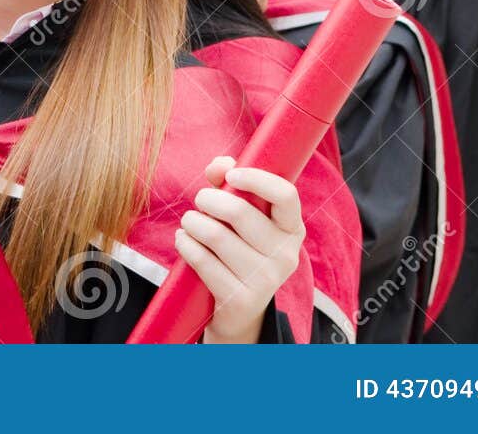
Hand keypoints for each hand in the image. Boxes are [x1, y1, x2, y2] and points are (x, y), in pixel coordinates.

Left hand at [173, 156, 304, 343]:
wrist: (239, 310)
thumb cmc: (239, 247)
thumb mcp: (242, 215)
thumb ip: (230, 181)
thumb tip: (218, 166)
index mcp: (292, 228)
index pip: (286, 195)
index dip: (257, 178)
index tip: (231, 174)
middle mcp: (285, 255)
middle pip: (239, 212)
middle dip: (208, 200)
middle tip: (200, 201)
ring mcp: (265, 280)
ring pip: (216, 235)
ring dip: (192, 222)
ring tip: (189, 223)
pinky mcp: (241, 299)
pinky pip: (202, 260)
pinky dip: (186, 244)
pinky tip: (184, 241)